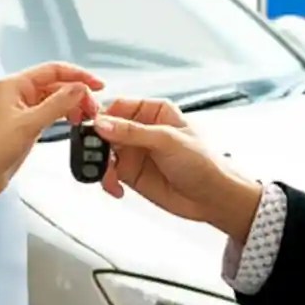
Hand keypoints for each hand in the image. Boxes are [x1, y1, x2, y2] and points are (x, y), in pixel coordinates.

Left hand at [0, 62, 103, 198]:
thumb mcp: (29, 124)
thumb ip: (57, 104)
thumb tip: (79, 88)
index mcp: (14, 85)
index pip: (53, 70)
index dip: (78, 75)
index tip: (97, 84)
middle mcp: (18, 93)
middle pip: (56, 84)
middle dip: (77, 93)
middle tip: (93, 108)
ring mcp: (22, 109)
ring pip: (55, 99)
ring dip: (72, 105)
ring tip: (86, 116)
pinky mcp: (25, 124)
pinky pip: (50, 113)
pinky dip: (64, 116)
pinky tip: (74, 122)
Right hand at [94, 98, 262, 241]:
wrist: (214, 198)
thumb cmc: (204, 163)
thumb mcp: (167, 141)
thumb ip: (133, 132)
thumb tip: (103, 124)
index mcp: (154, 111)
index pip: (118, 106)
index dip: (102, 114)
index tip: (91, 126)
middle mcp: (141, 129)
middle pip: (105, 129)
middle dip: (96, 142)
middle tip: (95, 155)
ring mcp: (134, 151)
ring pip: (102, 151)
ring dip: (99, 163)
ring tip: (108, 175)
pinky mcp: (130, 173)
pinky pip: (107, 172)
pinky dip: (105, 179)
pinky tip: (115, 187)